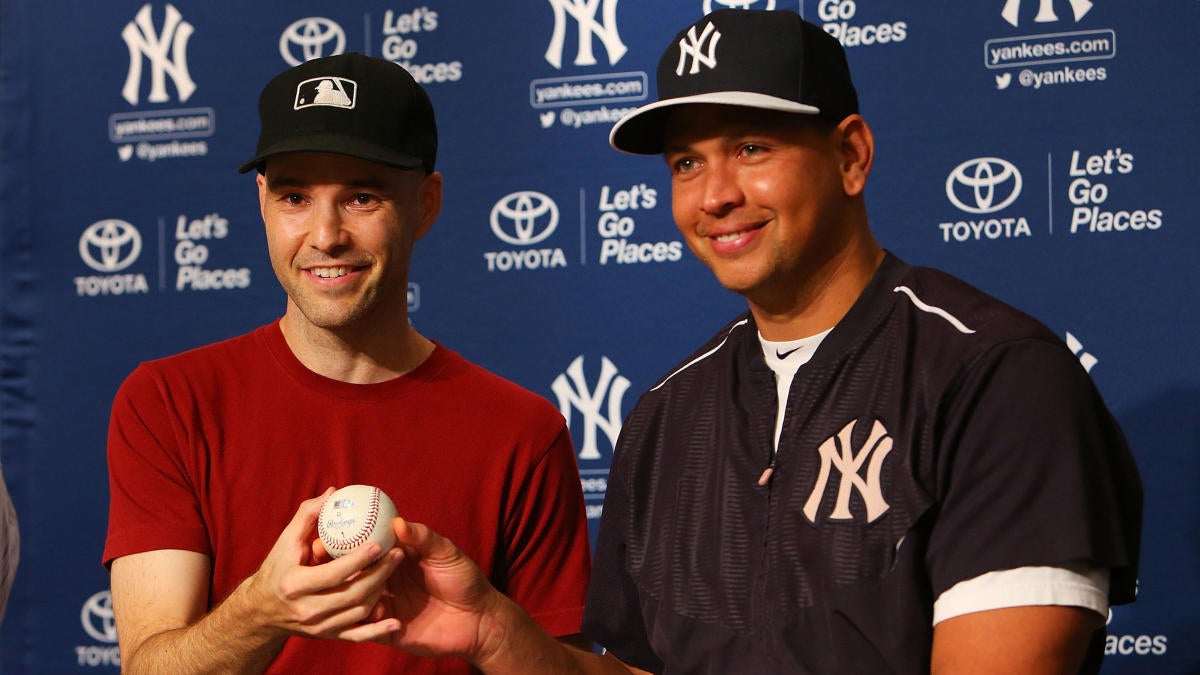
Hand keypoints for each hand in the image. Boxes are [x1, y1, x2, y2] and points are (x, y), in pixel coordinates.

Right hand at [239, 489, 404, 642]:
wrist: (261, 612)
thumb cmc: (277, 569)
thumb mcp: (286, 542)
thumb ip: (308, 516)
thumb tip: (333, 493)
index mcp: (295, 585)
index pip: (333, 573)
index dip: (357, 560)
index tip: (378, 543)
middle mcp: (307, 610)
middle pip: (351, 593)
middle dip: (379, 573)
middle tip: (397, 553)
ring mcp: (318, 627)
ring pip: (358, 611)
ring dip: (380, 590)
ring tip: (394, 569)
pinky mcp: (327, 636)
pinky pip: (356, 635)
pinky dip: (377, 630)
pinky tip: (395, 621)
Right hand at [358, 517, 502, 659]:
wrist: (479, 619)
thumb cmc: (464, 579)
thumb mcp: (445, 553)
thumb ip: (422, 538)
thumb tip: (397, 522)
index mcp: (393, 559)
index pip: (364, 551)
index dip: (352, 545)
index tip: (341, 540)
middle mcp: (383, 581)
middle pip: (354, 576)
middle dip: (349, 572)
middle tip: (352, 568)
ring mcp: (383, 606)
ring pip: (353, 603)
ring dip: (356, 598)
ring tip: (373, 595)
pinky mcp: (386, 632)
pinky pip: (364, 631)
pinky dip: (369, 626)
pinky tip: (390, 618)